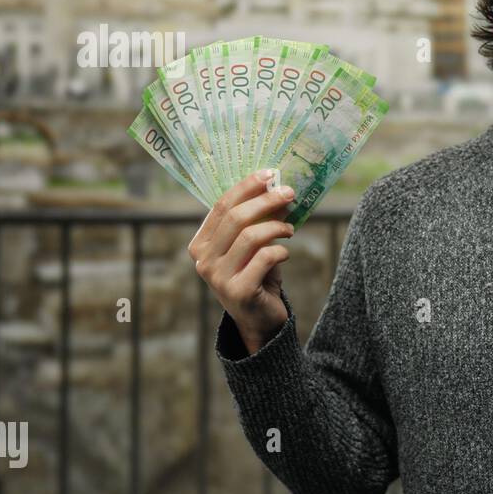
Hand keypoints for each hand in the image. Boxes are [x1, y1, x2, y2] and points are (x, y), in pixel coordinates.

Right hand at [188, 169, 296, 354]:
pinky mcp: (238, 291)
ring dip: (277, 227)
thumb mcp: (254, 246)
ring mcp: (218, 278)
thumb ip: (259, 220)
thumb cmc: (256, 276)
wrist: (259, 320)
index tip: (270, 173)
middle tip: (290, 193)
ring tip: (290, 229)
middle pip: (236, 217)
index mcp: (201, 244)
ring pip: (251, 236)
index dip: (247, 186)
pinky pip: (264, 258)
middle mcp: (204, 260)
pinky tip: (285, 252)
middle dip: (266, 200)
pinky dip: (280, 250)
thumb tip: (277, 187)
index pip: (222, 205)